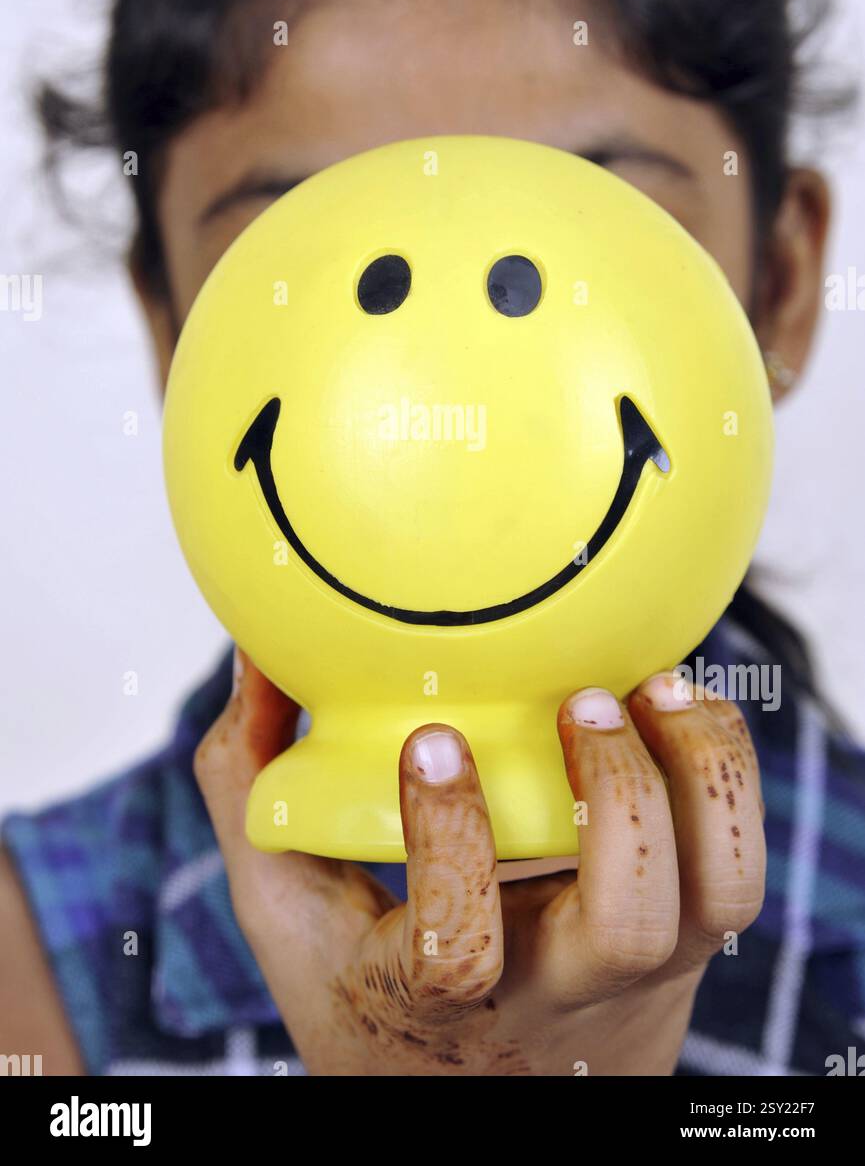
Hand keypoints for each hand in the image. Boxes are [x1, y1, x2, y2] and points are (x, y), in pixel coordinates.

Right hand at [195, 652, 764, 1074]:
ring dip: (698, 777)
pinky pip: (739, 863)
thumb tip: (258, 657)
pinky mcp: (691, 942)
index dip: (453, 839)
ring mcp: (641, 972)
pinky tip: (677, 710)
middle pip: (629, 925)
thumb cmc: (378, 987)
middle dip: (617, 797)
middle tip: (577, 703)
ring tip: (654, 688)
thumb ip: (253, 787)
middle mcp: (559, 992)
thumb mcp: (292, 907)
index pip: (459, 948)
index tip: (431, 740)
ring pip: (718, 894)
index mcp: (441, 998)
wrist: (493, 1089)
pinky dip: (724, 772)